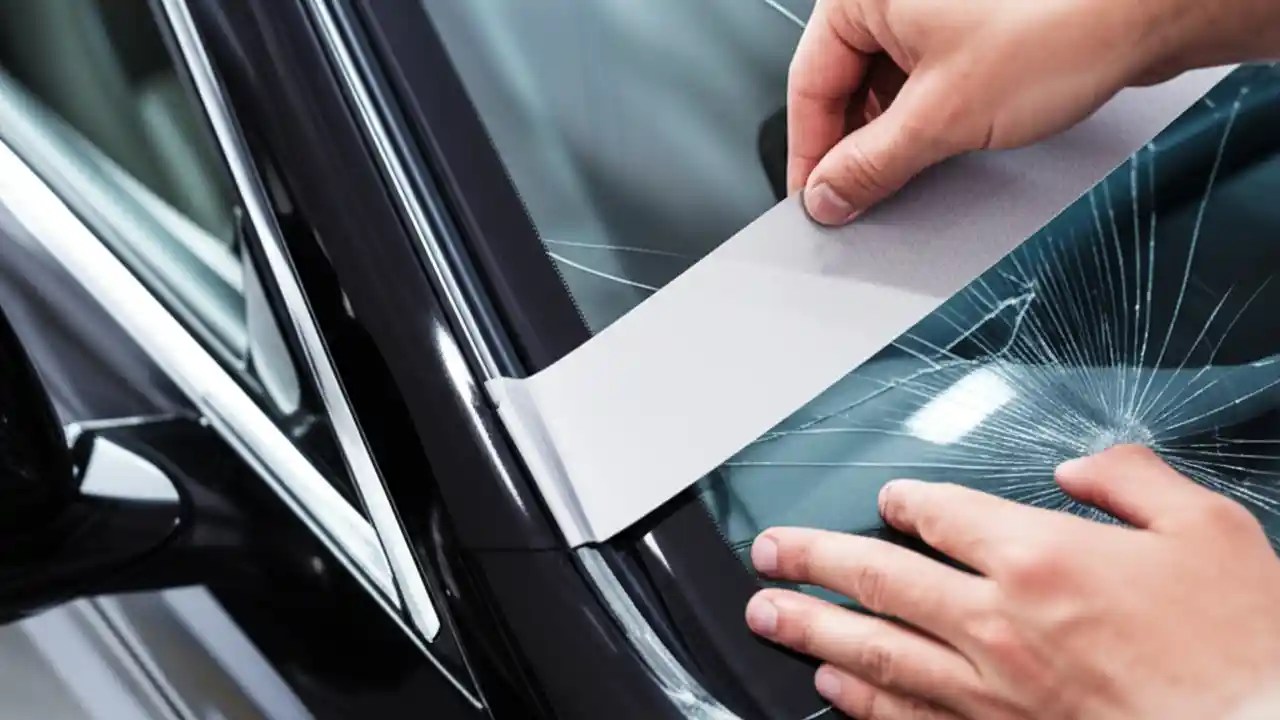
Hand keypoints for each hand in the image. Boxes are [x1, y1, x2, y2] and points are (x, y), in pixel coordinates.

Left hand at [744, 445, 1279, 718]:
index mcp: (1042, 556)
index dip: (905, 501)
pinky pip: (910, 719)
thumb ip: (1132, 479)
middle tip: (767, 552)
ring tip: (768, 613)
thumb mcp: (1206, 529)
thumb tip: (1082, 465)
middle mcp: (1000, 622)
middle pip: (880, 578)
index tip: (887, 501)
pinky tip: (832, 688)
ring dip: (813, 628)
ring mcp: (992, 691)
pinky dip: (863, 702)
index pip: (942, 513)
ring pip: (877, 650)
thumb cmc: (1241, 646)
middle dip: (813, 560)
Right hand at [786, 0, 1271, 224]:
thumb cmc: (1059, 23)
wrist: (1151, 6)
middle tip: (859, 201)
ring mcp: (934, 6)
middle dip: (853, 147)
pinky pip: (926, 78)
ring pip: (886, 85)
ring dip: (892, 137)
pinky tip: (939, 150)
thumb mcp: (942, 116)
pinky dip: (926, 118)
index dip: (809, 154)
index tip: (817, 201)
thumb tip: (829, 194)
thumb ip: (871, 165)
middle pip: (845, 85)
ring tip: (907, 177)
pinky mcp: (972, 22)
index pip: (808, 85)